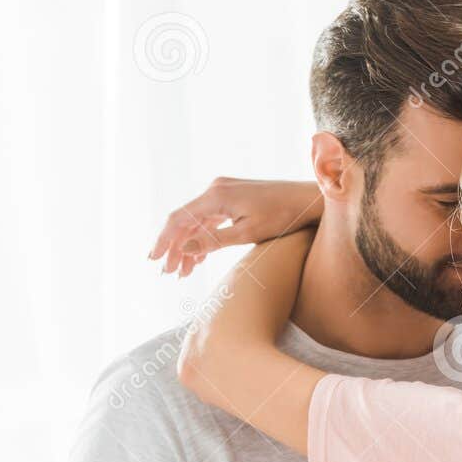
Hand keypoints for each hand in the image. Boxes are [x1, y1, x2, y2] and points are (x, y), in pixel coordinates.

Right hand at [151, 177, 322, 278]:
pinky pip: (209, 219)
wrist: (307, 199)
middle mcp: (216, 189)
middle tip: (169, 273)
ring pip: (196, 222)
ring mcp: (223, 192)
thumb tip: (185, 248)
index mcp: (217, 195)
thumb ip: (214, 241)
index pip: (179, 219)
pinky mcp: (232, 198)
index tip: (154, 259)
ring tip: (182, 272)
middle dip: (175, 248)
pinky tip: (197, 258)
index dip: (164, 240)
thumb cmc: (283, 217)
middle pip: (185, 221)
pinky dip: (202, 238)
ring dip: (188, 246)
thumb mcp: (248, 233)